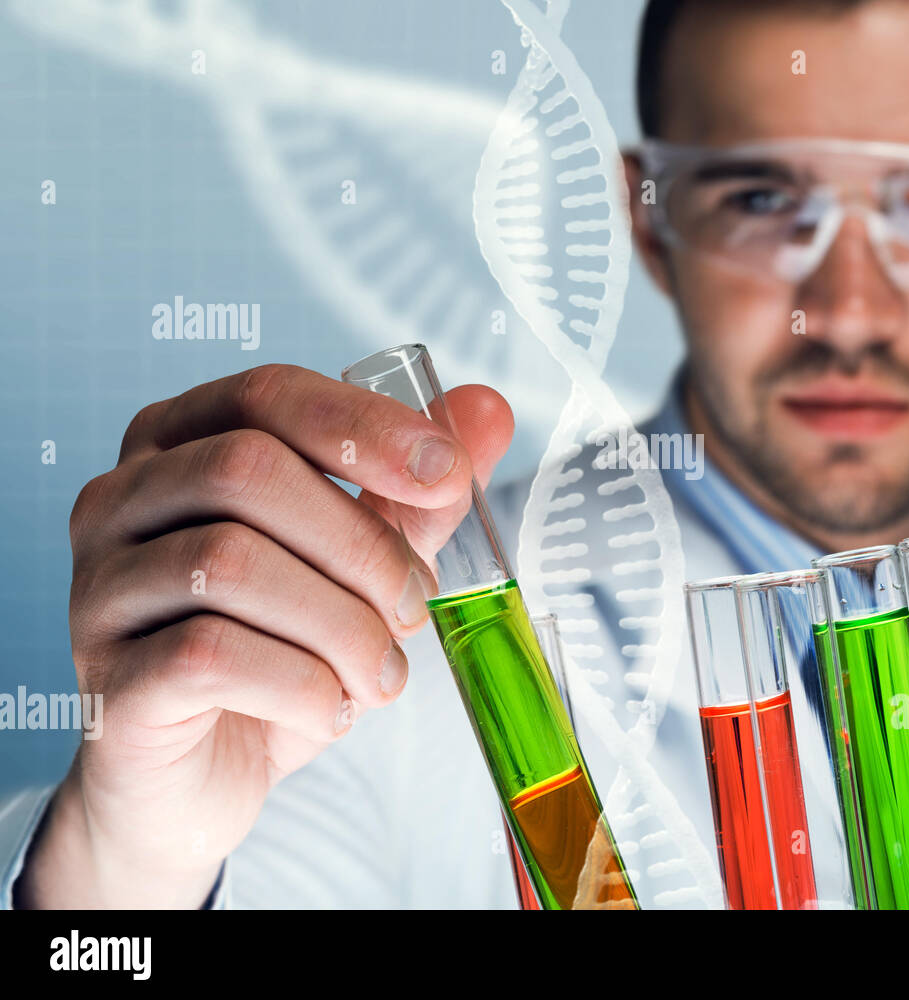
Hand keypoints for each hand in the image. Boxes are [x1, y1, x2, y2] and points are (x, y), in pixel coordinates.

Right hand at [15, 364, 511, 907]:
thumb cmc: (279, 650)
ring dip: (341, 625)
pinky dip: (301, 687)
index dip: (365, 427)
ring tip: (379, 672)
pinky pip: (211, 655)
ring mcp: (100, 589)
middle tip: (412, 607)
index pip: (268, 394)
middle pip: (247, 470)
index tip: (446, 475)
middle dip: (361, 543)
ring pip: (228, 562)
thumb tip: (488, 408)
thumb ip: (415, 490)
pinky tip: (327, 710)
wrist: (206, 777)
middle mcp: (121, 502)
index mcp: (182, 445)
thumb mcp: (360, 565)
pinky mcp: (108, 679)